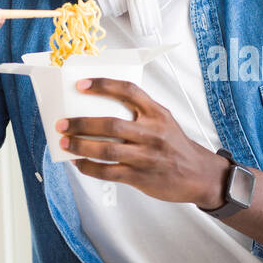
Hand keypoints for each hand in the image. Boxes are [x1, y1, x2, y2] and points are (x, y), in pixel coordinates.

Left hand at [56, 78, 228, 208]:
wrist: (199, 175)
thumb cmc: (176, 146)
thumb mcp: (164, 121)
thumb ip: (140, 113)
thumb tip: (99, 109)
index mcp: (157, 113)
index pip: (128, 91)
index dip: (102, 85)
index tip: (80, 85)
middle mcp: (152, 133)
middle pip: (110, 124)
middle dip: (81, 123)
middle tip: (62, 123)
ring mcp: (146, 156)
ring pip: (106, 149)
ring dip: (80, 146)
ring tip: (65, 143)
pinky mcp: (141, 177)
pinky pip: (109, 172)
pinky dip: (89, 167)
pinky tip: (79, 164)